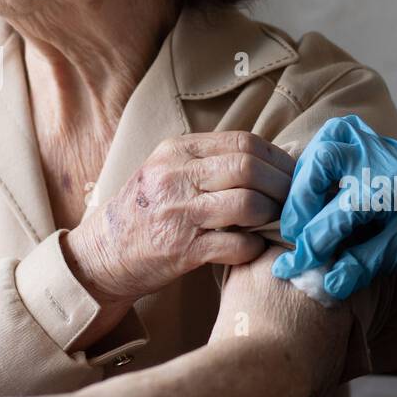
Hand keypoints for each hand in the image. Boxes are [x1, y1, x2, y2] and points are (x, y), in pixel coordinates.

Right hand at [66, 132, 294, 305]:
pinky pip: (235, 245)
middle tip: (294, 203)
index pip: (243, 142)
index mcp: (176, 151)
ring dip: (271, 217)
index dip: (278, 160)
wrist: (101, 254)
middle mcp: (175, 176)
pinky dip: (253, 247)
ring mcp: (177, 213)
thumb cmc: (145, 212)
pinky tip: (254, 248)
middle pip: (249, 169)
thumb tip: (273, 161)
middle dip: (282, 187)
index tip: (293, 176)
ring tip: (276, 224)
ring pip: (247, 205)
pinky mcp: (180, 250)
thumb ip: (210, 162)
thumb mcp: (169, 172)